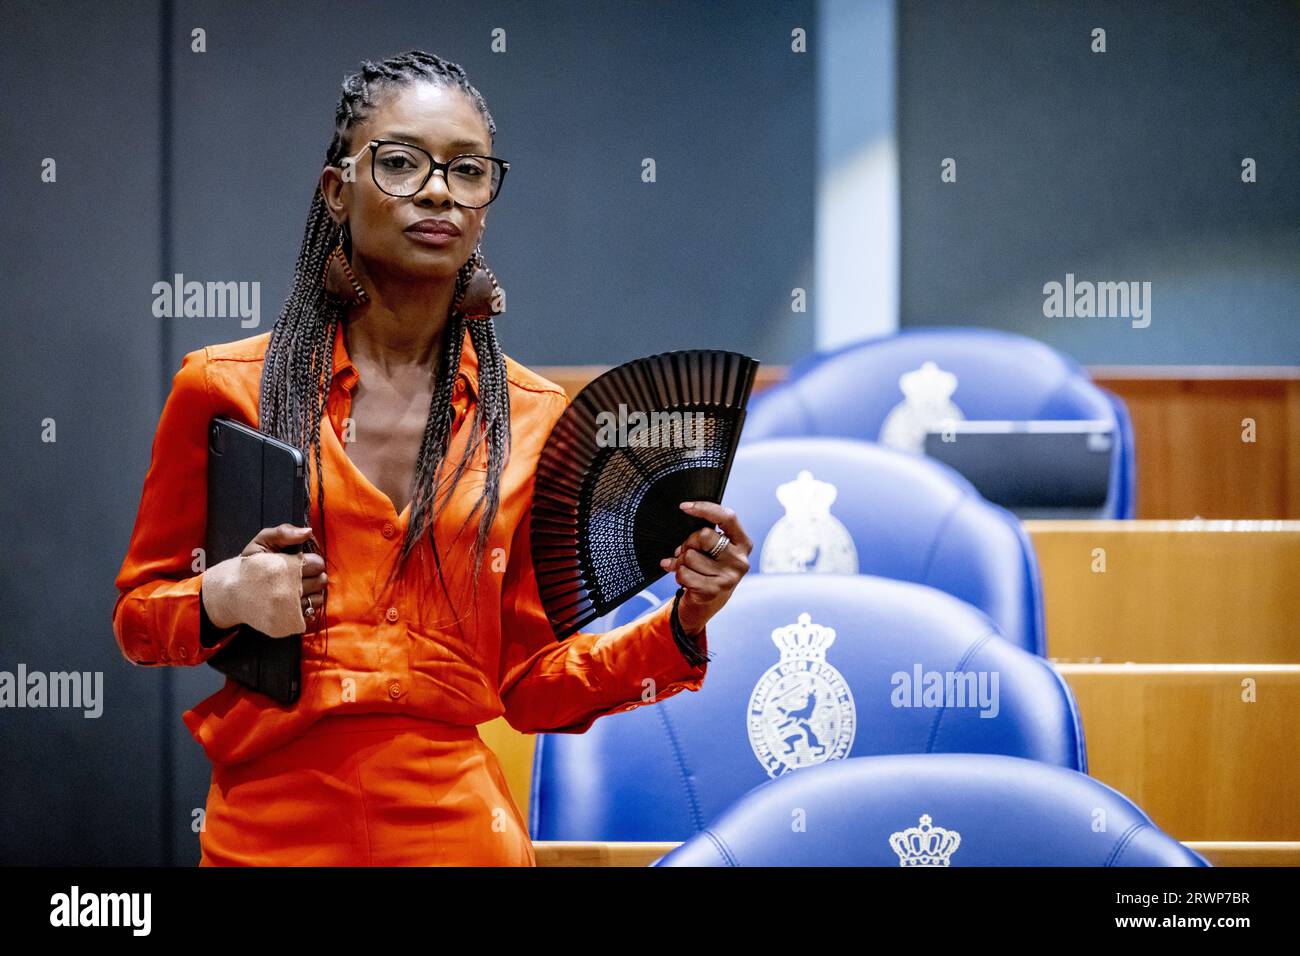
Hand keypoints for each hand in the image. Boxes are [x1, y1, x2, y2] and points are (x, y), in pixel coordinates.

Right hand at [240, 524, 326, 627]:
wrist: (230, 593)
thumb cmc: (250, 565)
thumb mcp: (262, 541)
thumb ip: (284, 532)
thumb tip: (308, 532)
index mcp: (282, 568)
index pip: (317, 563)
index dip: (311, 561)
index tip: (299, 562)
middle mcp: (286, 591)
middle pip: (321, 581)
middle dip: (313, 576)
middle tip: (298, 576)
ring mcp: (287, 610)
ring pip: (318, 599)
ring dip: (312, 592)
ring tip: (296, 589)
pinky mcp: (287, 623)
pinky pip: (311, 615)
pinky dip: (307, 608)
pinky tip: (294, 602)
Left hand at [658, 501, 751, 635]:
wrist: (707, 604)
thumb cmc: (708, 570)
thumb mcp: (713, 551)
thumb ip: (705, 536)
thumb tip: (684, 522)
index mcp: (742, 544)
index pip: (727, 517)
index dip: (704, 508)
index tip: (685, 507)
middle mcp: (740, 560)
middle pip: (704, 535)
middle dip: (688, 542)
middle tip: (686, 552)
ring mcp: (728, 577)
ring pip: (690, 556)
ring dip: (681, 562)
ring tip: (687, 569)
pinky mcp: (714, 591)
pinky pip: (684, 573)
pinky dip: (678, 575)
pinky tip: (686, 580)